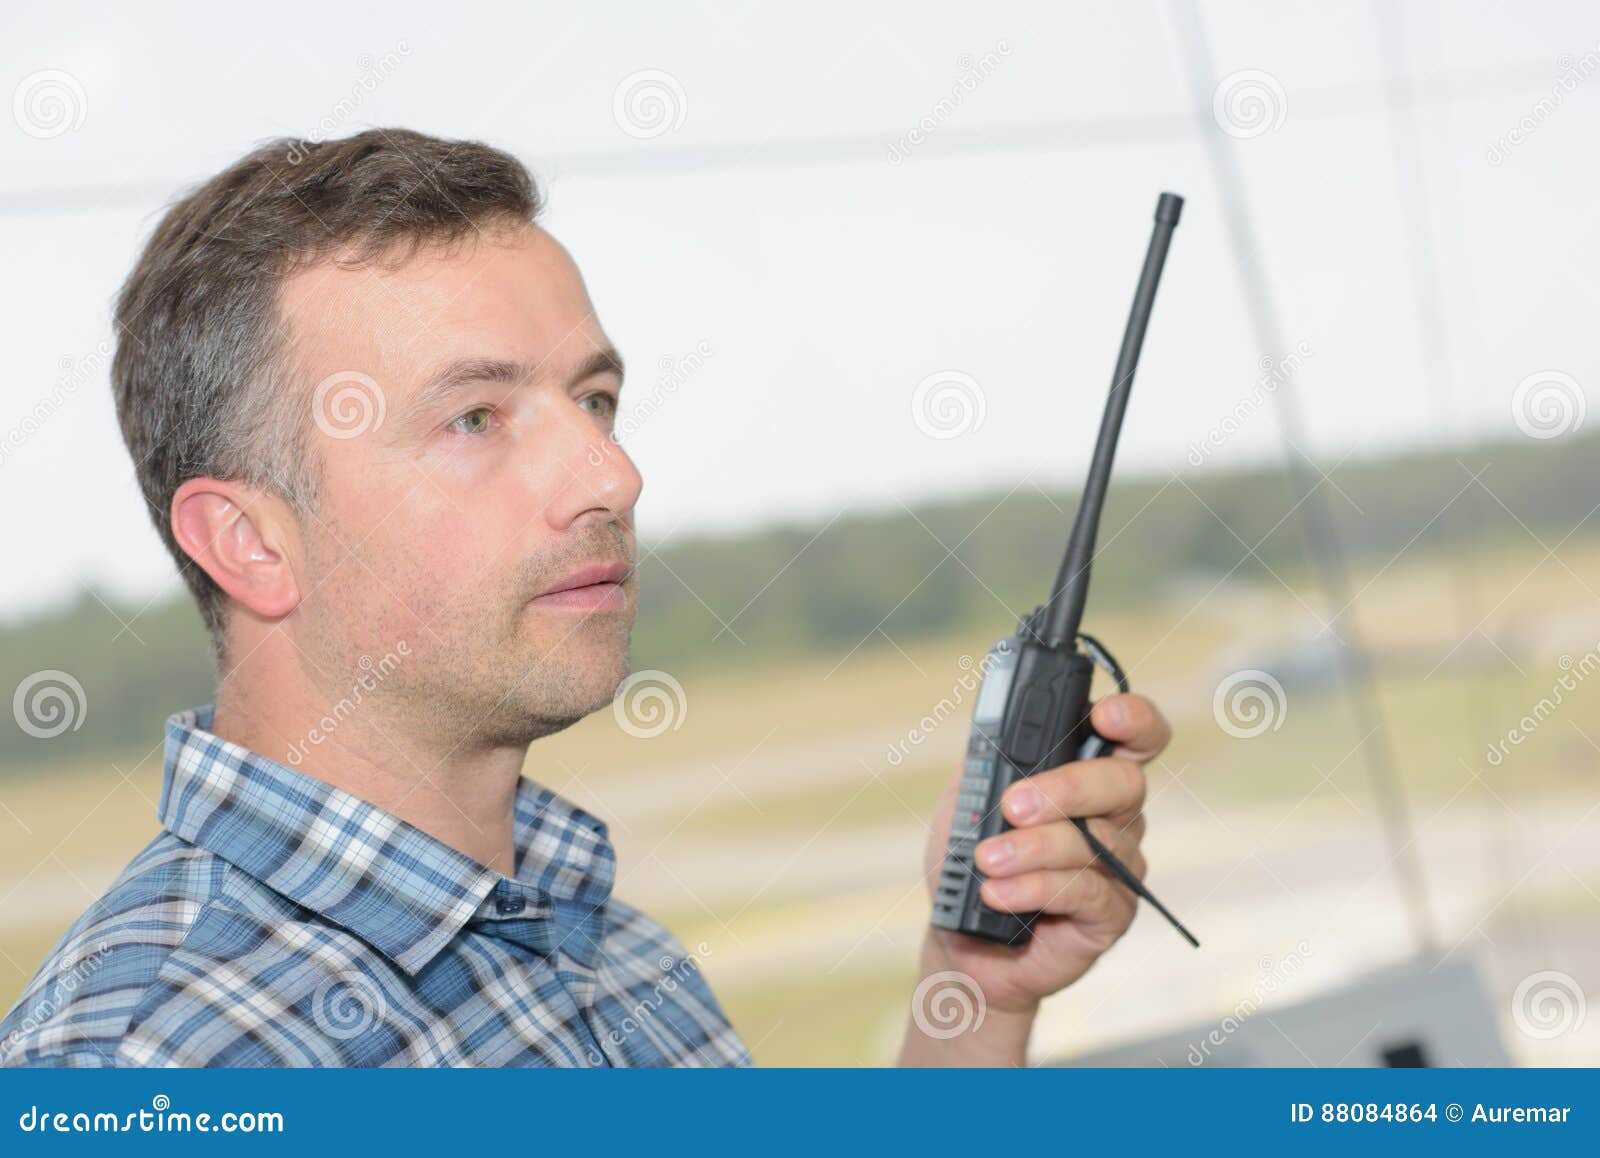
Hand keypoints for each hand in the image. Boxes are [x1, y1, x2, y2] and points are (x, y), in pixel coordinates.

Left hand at [900, 693, 1168, 1064]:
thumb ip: (989, 763)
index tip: (1105, 714)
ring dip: (1033, 848)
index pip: (1136, 737)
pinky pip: (1084, 891)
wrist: (961, 939)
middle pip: (1125, 783)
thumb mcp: (969, 800)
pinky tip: (999, 893)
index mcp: (1087, 776)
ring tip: (987, 860)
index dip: (1134, 719)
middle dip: (1069, 788)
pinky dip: (1034, 887)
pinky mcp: (1110, 914)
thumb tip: (998, 737)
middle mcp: (1115, 816)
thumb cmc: (972, 862)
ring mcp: (1118, 867)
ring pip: (1096, 842)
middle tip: (1014, 805)